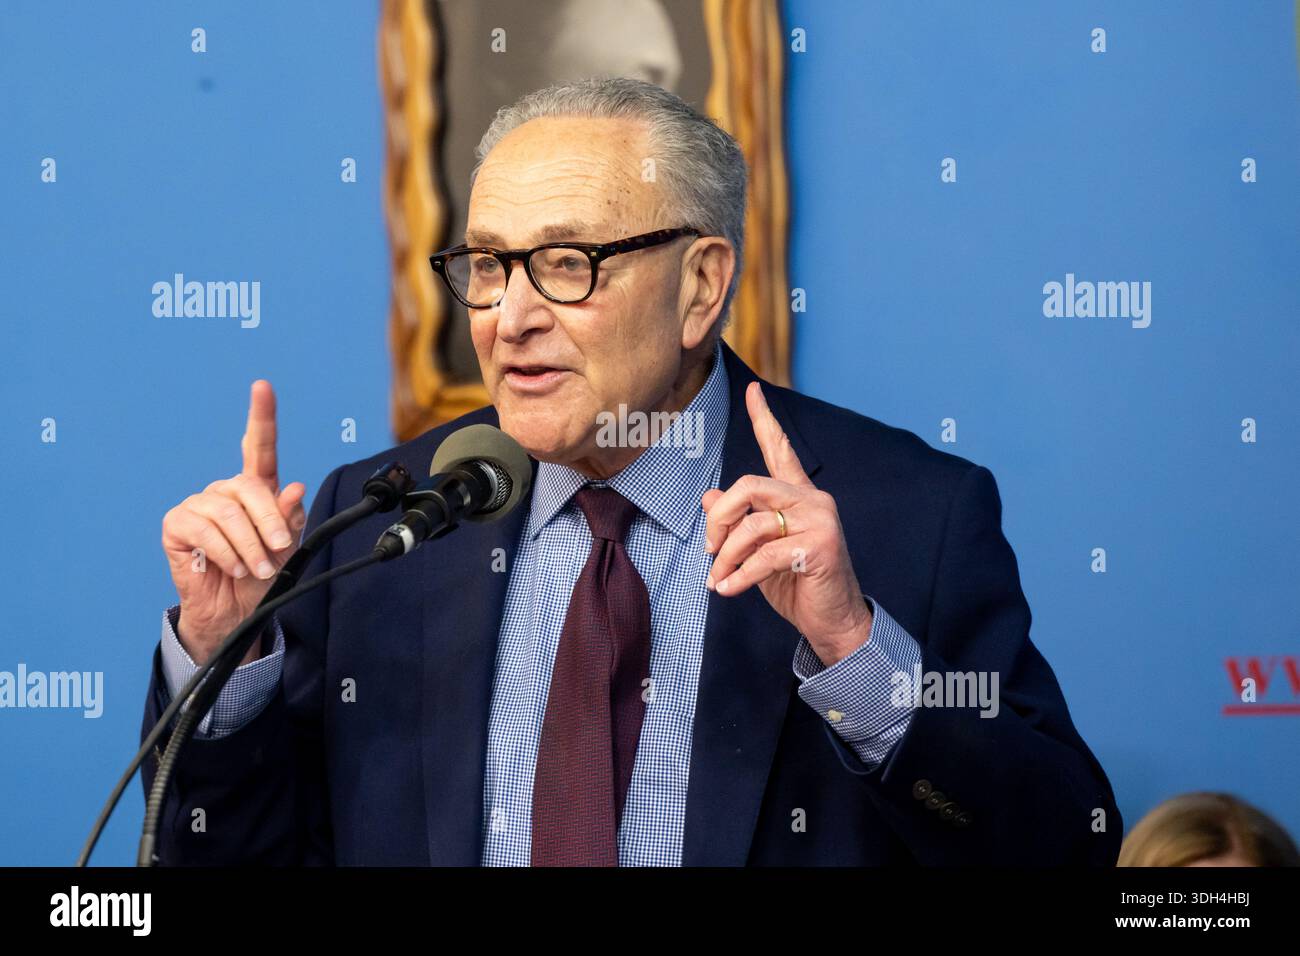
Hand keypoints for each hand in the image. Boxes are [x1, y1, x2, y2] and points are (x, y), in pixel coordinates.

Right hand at [161, 380, 306, 665]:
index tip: (263, 387)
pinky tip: (231, 567)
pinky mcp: (177, 525)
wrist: (236, 610)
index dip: (261, 416)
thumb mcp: (285, 549)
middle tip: (280, 550)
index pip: (259, 447)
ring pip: (228, 513)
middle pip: (249, 488)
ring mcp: (198, 505)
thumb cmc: (261, 575)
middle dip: (270, 522)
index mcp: (255, 490)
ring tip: (256, 569)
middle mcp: (226, 492)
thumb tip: (293, 488)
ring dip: (249, 546)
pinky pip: (204, 530)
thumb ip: (290, 519)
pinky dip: (225, 552)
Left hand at [702, 381, 871, 665]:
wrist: (832, 620)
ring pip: (753, 525)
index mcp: (799, 494)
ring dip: (726, 557)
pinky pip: (764, 556)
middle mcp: (813, 500)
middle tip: (709, 548)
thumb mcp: (757, 549)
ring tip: (717, 579)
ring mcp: (820, 521)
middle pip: (751, 484)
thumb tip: (709, 496)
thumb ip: (738, 521)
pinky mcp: (820, 547)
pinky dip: (738, 576)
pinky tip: (728, 590)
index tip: (753, 390)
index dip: (765, 419)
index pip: (780, 448)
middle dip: (721, 517)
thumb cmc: (796, 583)